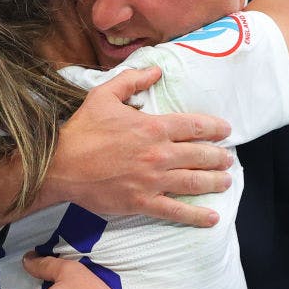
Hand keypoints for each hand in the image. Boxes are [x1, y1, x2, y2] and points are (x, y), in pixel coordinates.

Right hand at [42, 66, 232, 226]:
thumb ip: (132, 80)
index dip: (215, 128)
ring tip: (227, 182)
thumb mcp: (104, 95)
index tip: (226, 131)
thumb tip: (156, 71)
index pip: (196, 126)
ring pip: (195, 182)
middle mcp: (159, 154)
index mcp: (153, 127)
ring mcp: (153, 180)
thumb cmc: (82, 130)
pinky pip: (177, 211)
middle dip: (220, 158)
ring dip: (216, 182)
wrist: (60, 166)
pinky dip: (197, 216)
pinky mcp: (143, 203)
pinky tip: (212, 218)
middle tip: (228, 160)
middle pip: (201, 155)